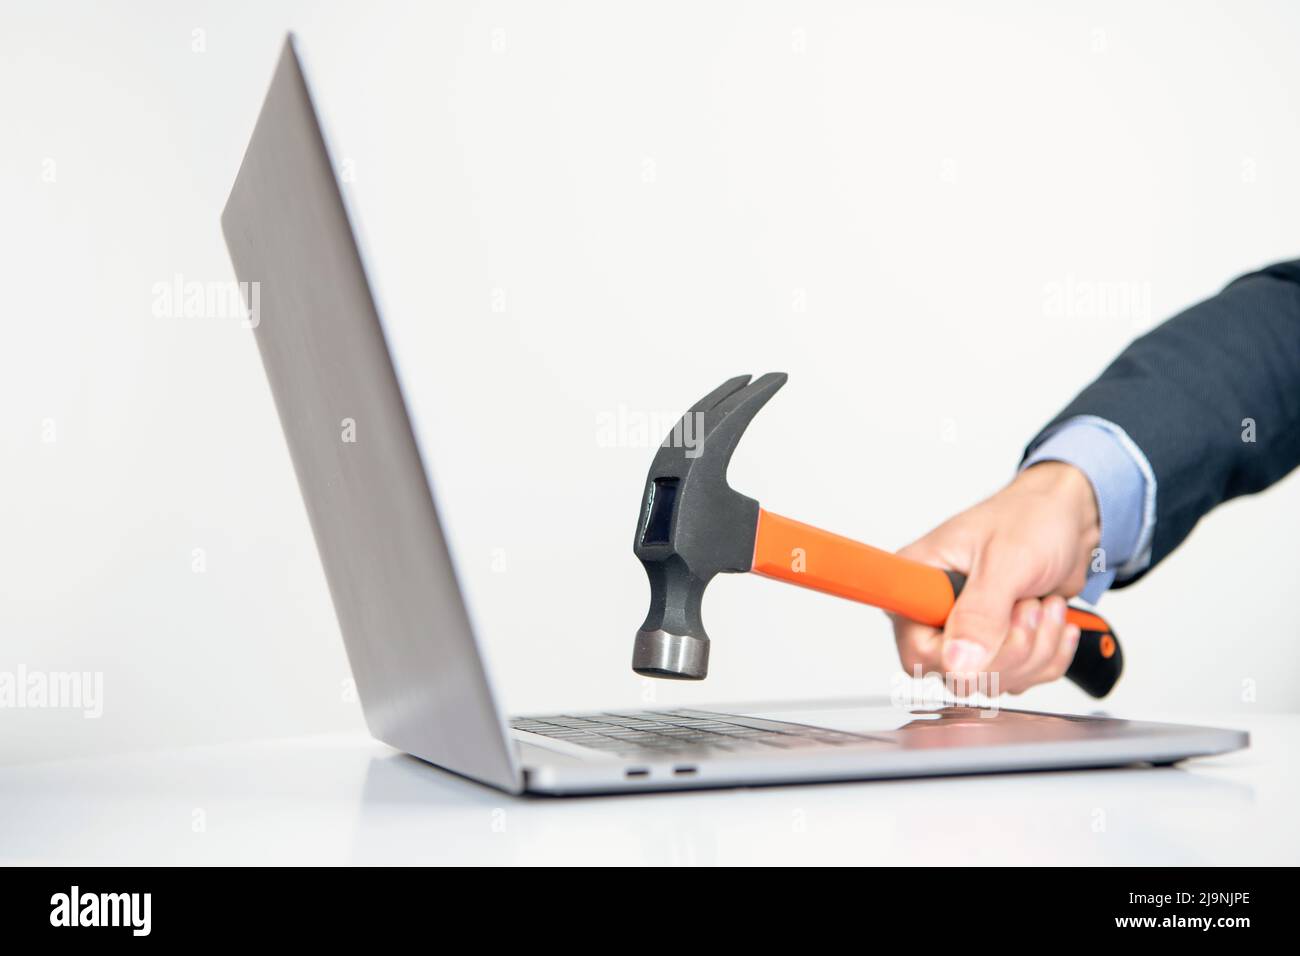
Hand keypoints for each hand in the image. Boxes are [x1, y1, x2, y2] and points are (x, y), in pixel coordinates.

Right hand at [892, 461, 1100, 694]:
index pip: (915, 647)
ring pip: (994, 679)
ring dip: (1036, 649)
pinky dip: (1049, 654)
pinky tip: (1052, 619)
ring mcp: (966, 632)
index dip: (954, 654)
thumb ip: (981, 614)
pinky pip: (1022, 678)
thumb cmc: (1030, 519)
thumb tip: (958, 663)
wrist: (1066, 519)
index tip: (988, 633)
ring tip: (1044, 605)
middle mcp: (935, 611)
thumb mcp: (1007, 561)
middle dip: (1010, 650)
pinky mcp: (996, 645)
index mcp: (919, 581)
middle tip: (1028, 607)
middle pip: (958, 673)